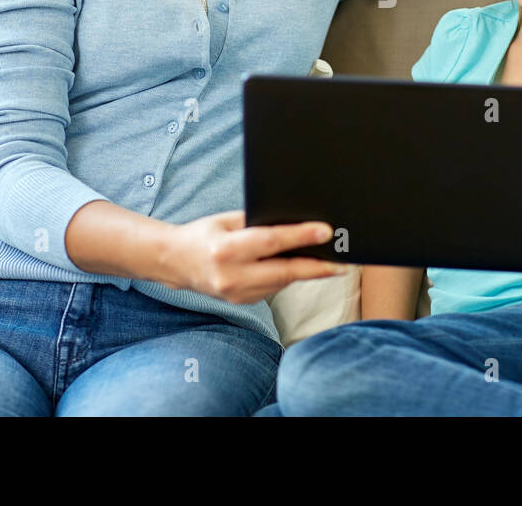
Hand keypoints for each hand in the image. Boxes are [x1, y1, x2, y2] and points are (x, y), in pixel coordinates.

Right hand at [161, 210, 347, 303]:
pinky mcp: (242, 302)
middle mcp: (231, 276)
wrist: (177, 263)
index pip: (271, 242)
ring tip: (332, 262)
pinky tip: (304, 268)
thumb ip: (257, 221)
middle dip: (317, 267)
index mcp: (226, 250)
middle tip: (344, 262)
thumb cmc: (204, 234)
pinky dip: (289, 277)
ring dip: (307, 272)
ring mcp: (236, 294)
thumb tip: (294, 220)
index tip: (326, 232)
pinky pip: (273, 288)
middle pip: (284, 271)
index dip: (301, 237)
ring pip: (282, 282)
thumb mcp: (227, 219)